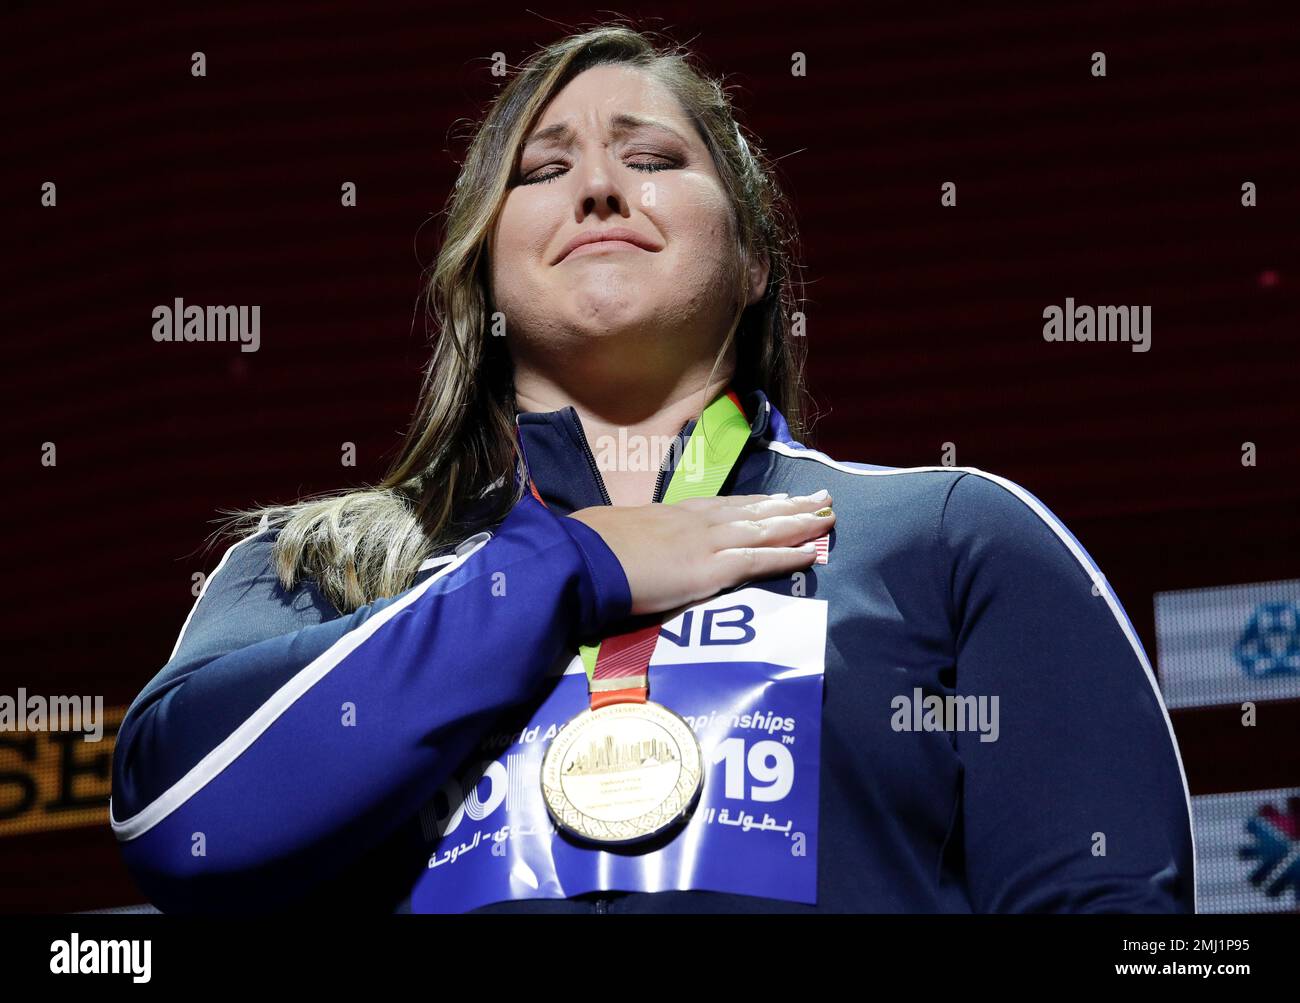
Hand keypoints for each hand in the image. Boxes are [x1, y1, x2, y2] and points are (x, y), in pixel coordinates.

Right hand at [568, 492, 833, 615]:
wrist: (583, 558)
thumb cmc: (590, 548)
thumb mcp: (616, 535)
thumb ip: (635, 541)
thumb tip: (628, 549)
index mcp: (674, 515)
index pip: (725, 506)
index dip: (757, 503)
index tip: (780, 498)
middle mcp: (697, 522)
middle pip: (754, 510)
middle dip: (790, 506)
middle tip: (821, 498)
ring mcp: (707, 543)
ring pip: (765, 530)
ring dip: (800, 524)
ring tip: (827, 517)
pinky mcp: (710, 569)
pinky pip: (758, 561)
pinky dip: (786, 556)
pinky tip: (810, 553)